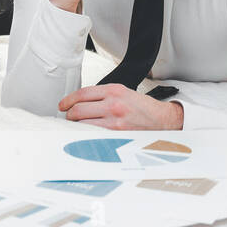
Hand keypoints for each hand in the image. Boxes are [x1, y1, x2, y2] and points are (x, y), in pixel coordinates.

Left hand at [58, 84, 183, 129]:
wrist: (163, 121)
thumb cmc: (144, 108)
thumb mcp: (124, 92)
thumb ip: (103, 95)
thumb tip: (81, 103)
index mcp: (114, 91)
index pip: (82, 94)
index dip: (68, 100)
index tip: (63, 105)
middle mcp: (113, 104)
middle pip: (78, 110)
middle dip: (69, 115)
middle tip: (69, 117)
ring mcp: (115, 121)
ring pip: (83, 124)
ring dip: (76, 126)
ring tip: (77, 127)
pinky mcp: (117, 135)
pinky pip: (93, 135)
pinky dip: (87, 135)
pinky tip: (86, 135)